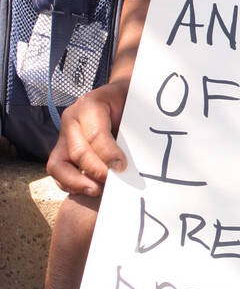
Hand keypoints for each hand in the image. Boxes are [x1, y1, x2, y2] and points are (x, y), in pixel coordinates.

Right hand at [46, 80, 129, 196]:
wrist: (118, 96)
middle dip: (95, 171)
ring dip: (77, 182)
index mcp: (90, 104)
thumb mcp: (133, 107)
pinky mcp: (61, 151)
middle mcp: (72, 119)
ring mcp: (64, 136)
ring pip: (58, 164)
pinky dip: (71, 185)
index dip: (108, 153)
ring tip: (97, 191)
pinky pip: (58, 172)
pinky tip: (89, 189)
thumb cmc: (128, 103)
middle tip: (114, 183)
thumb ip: (130, 130)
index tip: (122, 167)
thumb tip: (130, 161)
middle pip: (77, 151)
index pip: (95, 134)